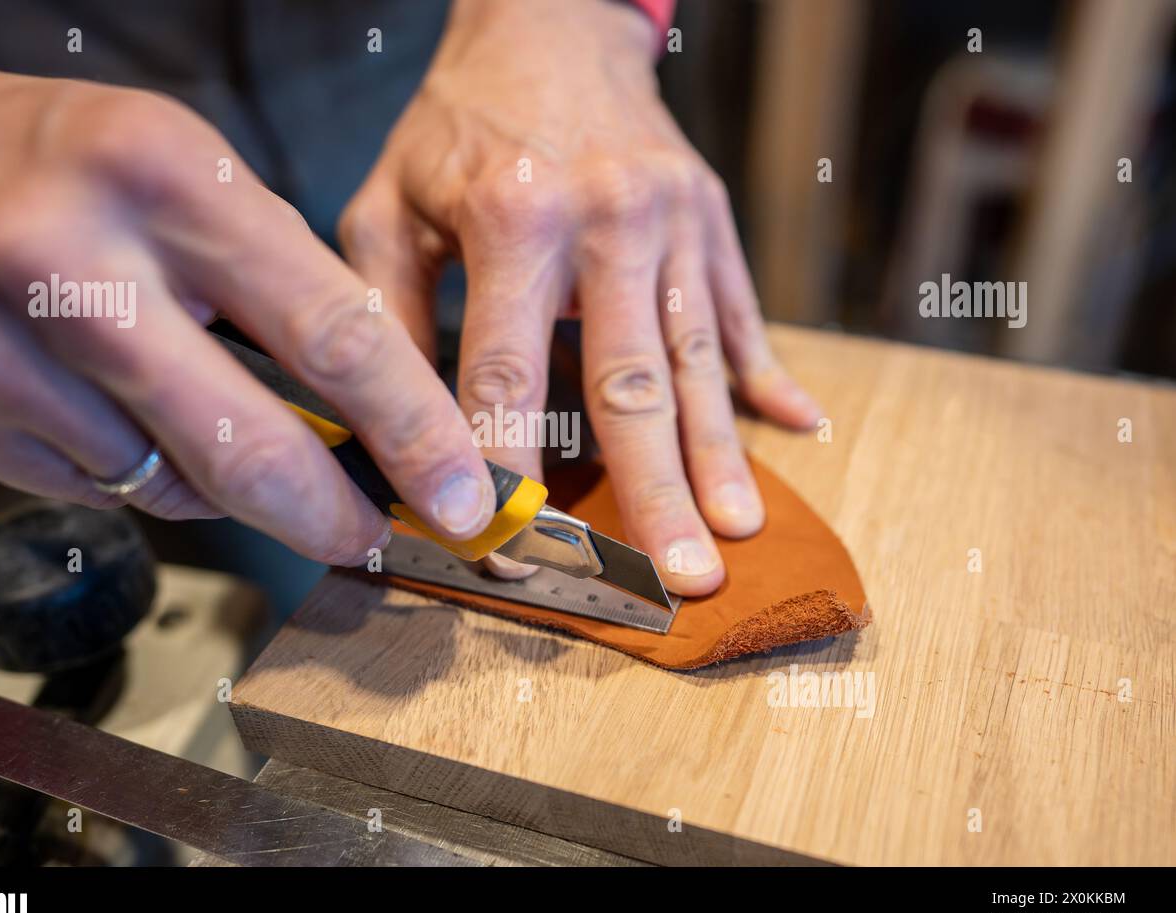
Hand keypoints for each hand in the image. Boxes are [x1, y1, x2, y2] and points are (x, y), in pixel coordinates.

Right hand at [0, 16, 498, 564]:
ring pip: (170, 485)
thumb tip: (370, 422)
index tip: (461, 494)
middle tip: (374, 536)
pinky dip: (133, 467)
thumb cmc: (64, 160)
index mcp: (162, 178)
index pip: (331, 334)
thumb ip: (280, 286)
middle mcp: (66, 266)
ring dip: (218, 478)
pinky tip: (109, 405)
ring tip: (196, 409)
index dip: (414, 433)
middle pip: (247, 450)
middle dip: (332, 515)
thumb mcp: (190, 171)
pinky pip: (96, 490)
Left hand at [340, 0, 822, 594]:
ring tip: (737, 530)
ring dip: (719, 454)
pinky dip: (768, 374)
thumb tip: (390, 436)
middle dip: (654, 491)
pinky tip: (801, 429)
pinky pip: (741, 311)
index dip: (507, 471)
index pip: (509, 374)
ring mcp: (674, 220)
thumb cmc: (457, 127)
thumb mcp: (389, 205)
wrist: (550, 25)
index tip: (506, 550)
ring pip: (699, 359)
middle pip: (632, 384)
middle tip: (681, 579)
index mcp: (514, 218)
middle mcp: (607, 220)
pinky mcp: (712, 218)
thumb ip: (388, 319)